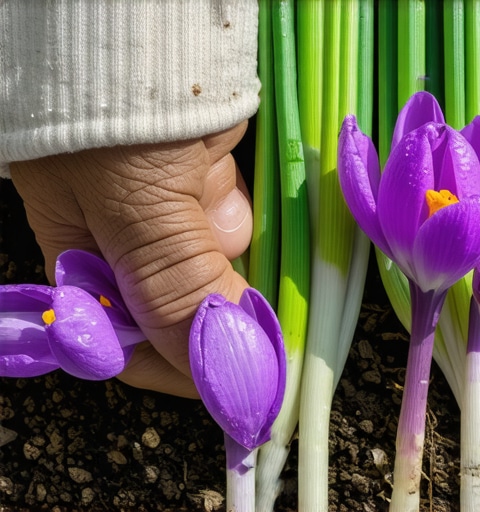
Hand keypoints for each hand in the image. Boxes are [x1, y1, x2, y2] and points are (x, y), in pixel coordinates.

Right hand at [10, 122, 252, 397]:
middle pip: (188, 296)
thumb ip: (175, 287)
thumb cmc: (110, 100)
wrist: (131, 12)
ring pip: (212, 249)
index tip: (247, 364)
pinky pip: (226, 207)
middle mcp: (120, 240)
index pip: (140, 343)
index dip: (193, 362)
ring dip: (219, 214)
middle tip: (209, 218)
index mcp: (85, 258)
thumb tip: (231, 364)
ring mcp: (159, 206)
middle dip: (210, 268)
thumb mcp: (136, 200)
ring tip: (203, 163)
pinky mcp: (191, 176)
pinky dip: (228, 188)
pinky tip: (215, 150)